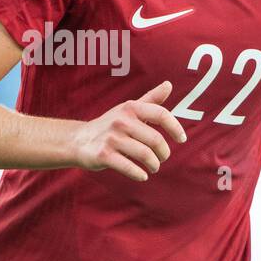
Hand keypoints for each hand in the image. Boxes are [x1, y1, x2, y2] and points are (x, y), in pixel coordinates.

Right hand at [71, 80, 186, 181]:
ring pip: (145, 155)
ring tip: (154, 167)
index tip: (182, 140)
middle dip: (163, 153)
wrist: (79, 140)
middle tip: (162, 158)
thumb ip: (150, 99)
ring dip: (154, 165)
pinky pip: (129, 167)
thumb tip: (169, 84)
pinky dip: (139, 174)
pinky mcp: (103, 155)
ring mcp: (112, 138)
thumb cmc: (110, 125)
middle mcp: (121, 121)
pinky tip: (142, 175)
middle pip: (155, 139)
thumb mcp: (128, 109)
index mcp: (130, 108)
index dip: (176, 128)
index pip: (161, 114)